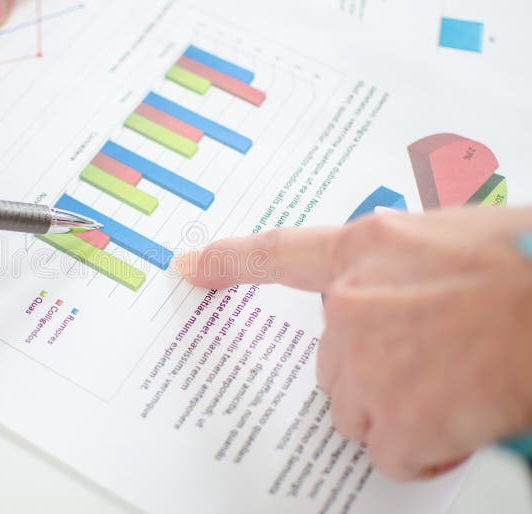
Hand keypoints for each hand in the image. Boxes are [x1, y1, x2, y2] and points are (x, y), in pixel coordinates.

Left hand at [172, 207, 531, 479]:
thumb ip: (401, 268)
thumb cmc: (524, 267)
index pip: (279, 253)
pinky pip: (386, 450)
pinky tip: (458, 423)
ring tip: (453, 388)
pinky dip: (420, 449)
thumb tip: (395, 294)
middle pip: (330, 360)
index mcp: (366, 248)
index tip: (192, 267)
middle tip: (432, 361)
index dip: (231, 261)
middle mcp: (352, 303)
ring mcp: (367, 361)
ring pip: (354, 407)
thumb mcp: (451, 240)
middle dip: (371, 371)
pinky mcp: (394, 416)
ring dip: (395, 410)